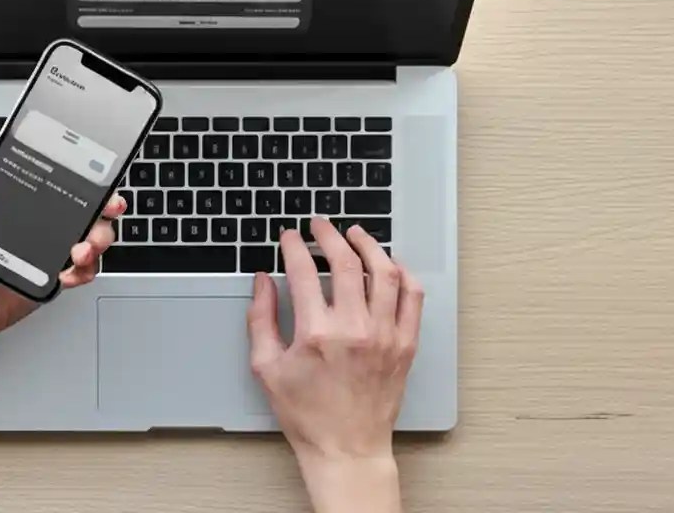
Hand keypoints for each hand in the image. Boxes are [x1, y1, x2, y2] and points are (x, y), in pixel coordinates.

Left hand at [0, 137, 124, 352]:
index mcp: (15, 200)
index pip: (55, 178)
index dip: (81, 171)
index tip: (94, 169)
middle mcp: (36, 222)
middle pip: (84, 206)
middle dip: (105, 204)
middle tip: (107, 207)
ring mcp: (46, 250)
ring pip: (91, 236)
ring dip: (98, 238)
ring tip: (83, 247)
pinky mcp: (50, 278)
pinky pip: (82, 271)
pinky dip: (84, 270)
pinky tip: (68, 271)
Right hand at [246, 218, 423, 512]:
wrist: (346, 448)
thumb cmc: (306, 414)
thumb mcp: (266, 367)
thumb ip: (261, 318)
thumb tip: (263, 281)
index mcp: (316, 333)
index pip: (305, 270)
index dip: (294, 246)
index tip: (290, 237)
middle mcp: (354, 329)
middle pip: (346, 262)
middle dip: (329, 235)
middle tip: (320, 226)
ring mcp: (385, 335)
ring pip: (384, 272)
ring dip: (368, 245)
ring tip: (355, 235)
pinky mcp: (405, 345)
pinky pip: (412, 297)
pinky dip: (402, 274)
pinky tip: (389, 265)